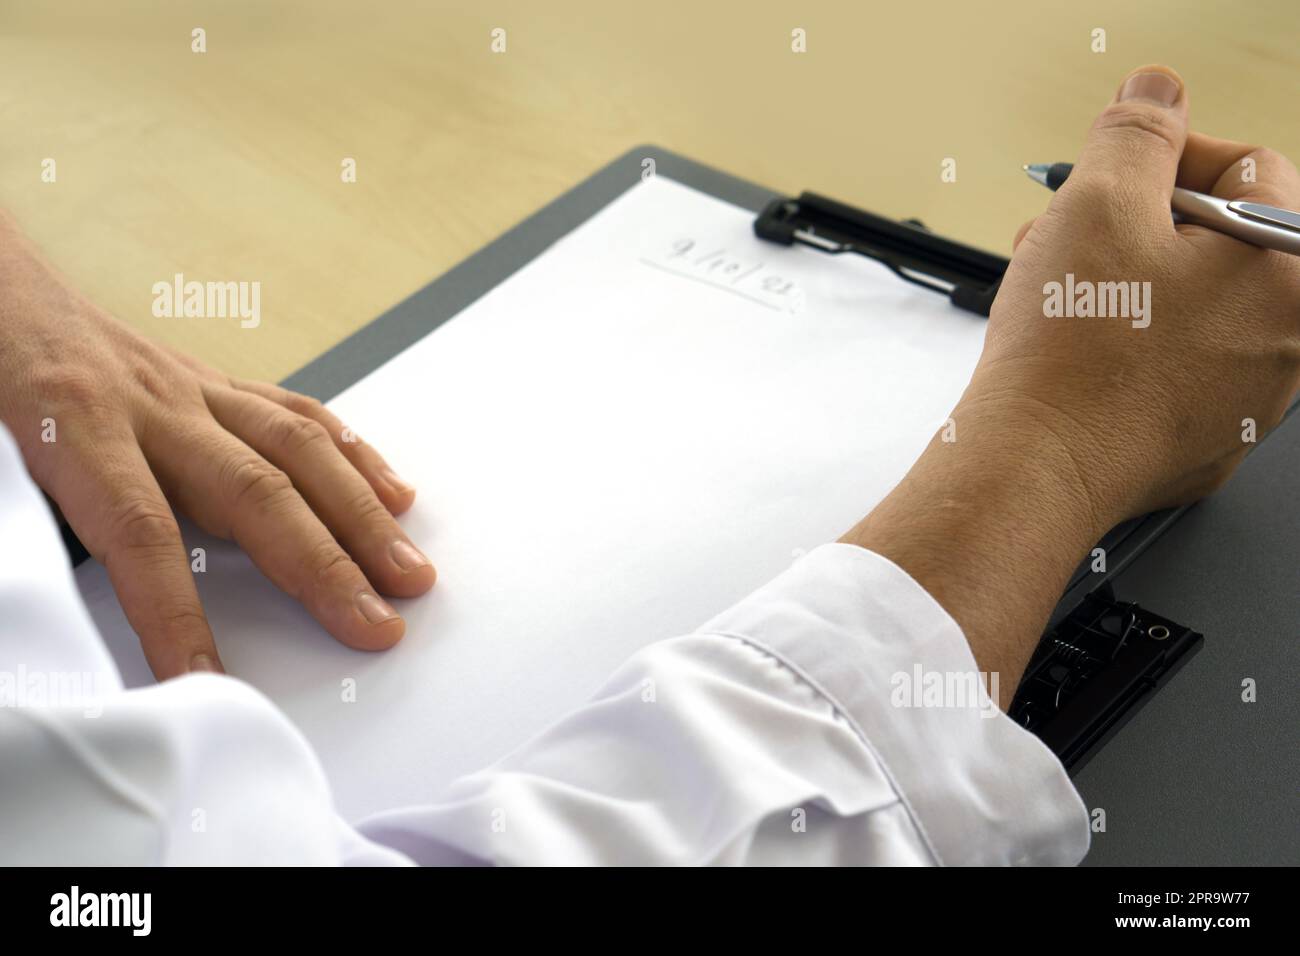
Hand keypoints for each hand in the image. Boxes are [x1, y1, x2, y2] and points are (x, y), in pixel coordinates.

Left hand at [0, 211, 435, 678]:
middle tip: (377, 626)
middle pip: (255, 492)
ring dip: (362, 516)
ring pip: (296, 449)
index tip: (211, 683)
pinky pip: (297, 413)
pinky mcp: (214, 381)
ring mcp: (193, 389)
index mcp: (74, 425)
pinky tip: (392, 493)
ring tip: (407, 571)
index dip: (178, 617)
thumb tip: (58, 620)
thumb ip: (32, 528)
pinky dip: (353, 455)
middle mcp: (151, 404)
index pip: (141, 536)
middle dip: (325, 567)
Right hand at [844, 65, 1299, 704]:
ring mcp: (1242, 401)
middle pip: (1213, 242)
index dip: (1165, 155)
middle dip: (1132, 226)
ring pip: (1184, 308)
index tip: (1111, 172)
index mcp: (1286, 273)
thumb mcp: (1097, 203)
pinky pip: (1165, 369)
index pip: (1247, 169)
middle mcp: (1283, 342)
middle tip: (1070, 239)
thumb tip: (1158, 91)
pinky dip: (1122, 348)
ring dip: (1119, 284)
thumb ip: (1137, 130)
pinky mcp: (1196, 441)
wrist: (1031, 471)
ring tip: (1054, 294)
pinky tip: (1069, 350)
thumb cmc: (1070, 356)